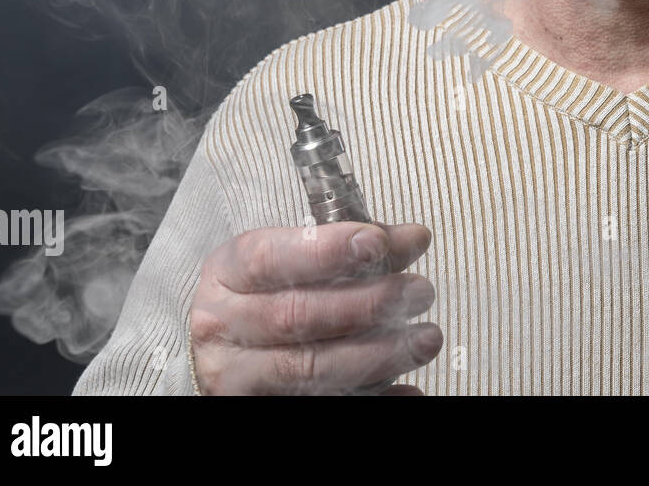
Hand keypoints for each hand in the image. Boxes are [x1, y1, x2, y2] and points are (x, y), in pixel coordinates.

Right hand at [189, 222, 441, 394]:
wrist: (228, 351)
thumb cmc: (270, 294)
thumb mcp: (293, 259)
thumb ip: (350, 248)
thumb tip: (411, 239)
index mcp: (228, 275)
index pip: (270, 258)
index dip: (325, 250)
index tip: (377, 242)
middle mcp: (223, 327)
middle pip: (295, 316)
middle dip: (366, 303)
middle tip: (419, 291)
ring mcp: (237, 376)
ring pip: (308, 369)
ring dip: (377, 354)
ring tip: (425, 338)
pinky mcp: (259, 407)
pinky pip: (319, 405)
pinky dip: (370, 398)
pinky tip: (408, 390)